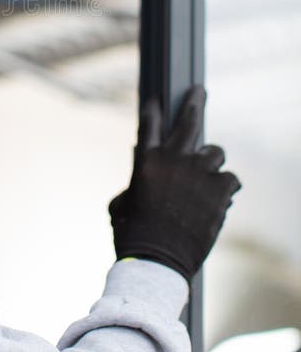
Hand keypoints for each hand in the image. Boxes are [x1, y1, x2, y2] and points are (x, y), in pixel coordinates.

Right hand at [109, 85, 240, 282]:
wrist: (156, 260)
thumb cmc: (133, 236)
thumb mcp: (121, 204)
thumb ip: (131, 182)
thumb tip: (136, 163)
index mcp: (145, 161)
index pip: (148, 124)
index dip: (152, 110)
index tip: (157, 99)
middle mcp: (172, 159)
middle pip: (188, 121)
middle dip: (194, 102)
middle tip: (199, 91)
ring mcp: (197, 171)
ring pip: (215, 153)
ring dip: (211, 164)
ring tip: (206, 181)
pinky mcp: (218, 188)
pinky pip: (230, 178)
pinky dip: (226, 189)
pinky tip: (220, 201)